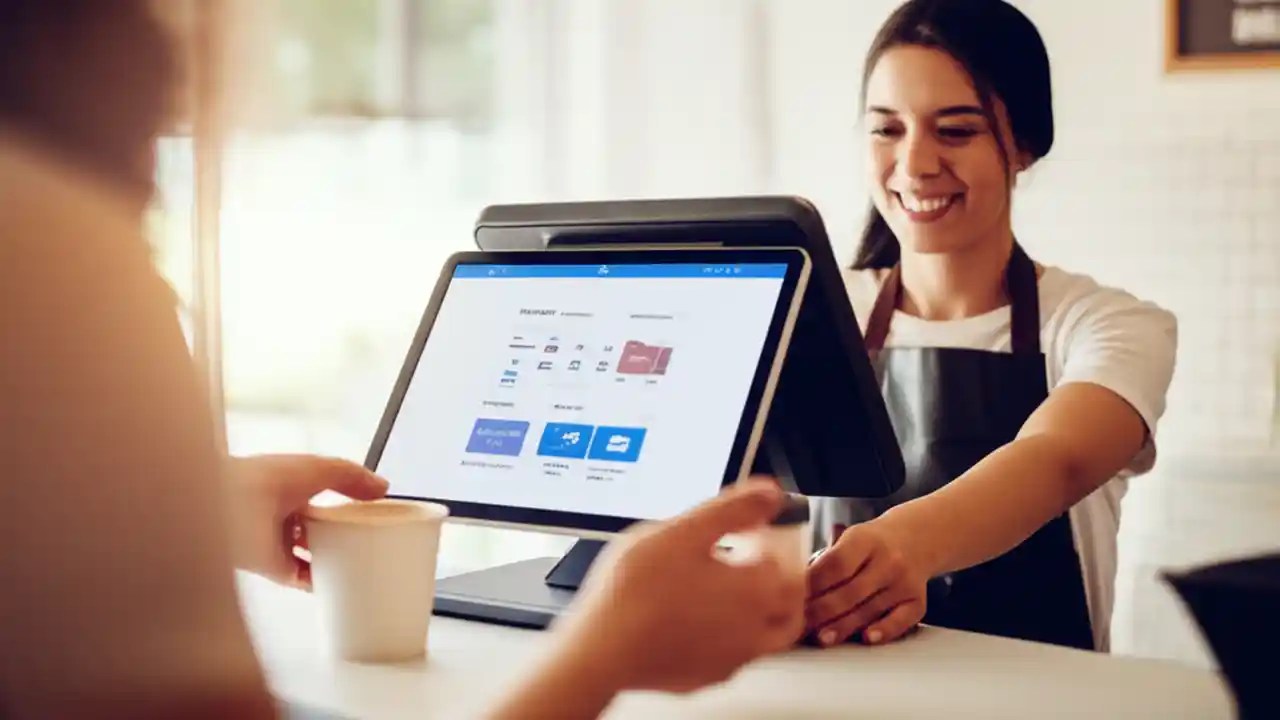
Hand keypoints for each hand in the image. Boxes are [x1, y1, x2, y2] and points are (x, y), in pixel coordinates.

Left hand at [227, 454, 388, 588]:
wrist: (226, 508)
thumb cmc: (260, 479)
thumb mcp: (318, 468)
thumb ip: (351, 476)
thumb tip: (380, 486)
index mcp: (288, 486)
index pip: (321, 493)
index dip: (344, 499)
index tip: (368, 507)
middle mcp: (282, 515)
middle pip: (318, 526)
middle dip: (339, 532)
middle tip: (367, 538)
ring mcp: (278, 543)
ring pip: (312, 554)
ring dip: (333, 559)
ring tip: (360, 561)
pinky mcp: (275, 570)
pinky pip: (305, 579)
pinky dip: (323, 582)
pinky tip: (341, 580)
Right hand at [554, 479, 805, 693]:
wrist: (599, 649)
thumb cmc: (634, 592)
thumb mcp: (684, 530)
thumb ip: (732, 509)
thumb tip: (769, 494)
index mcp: (756, 590)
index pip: (785, 556)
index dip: (768, 534)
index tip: (748, 524)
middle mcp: (754, 630)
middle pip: (789, 600)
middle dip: (778, 574)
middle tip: (754, 555)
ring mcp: (731, 659)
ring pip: (767, 633)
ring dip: (759, 606)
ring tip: (729, 586)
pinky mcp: (705, 677)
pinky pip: (733, 655)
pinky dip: (730, 633)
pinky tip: (703, 617)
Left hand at [805, 519, 928, 646]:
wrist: (915, 538)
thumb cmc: (871, 544)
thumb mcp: (850, 538)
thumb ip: (828, 561)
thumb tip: (798, 591)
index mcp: (865, 539)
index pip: (835, 564)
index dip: (813, 585)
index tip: (793, 599)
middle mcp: (888, 560)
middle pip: (850, 591)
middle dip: (821, 611)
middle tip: (800, 626)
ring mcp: (904, 582)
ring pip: (869, 609)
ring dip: (843, 626)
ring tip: (822, 638)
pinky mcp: (917, 601)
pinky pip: (901, 620)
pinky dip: (884, 630)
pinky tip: (867, 638)